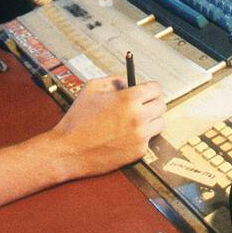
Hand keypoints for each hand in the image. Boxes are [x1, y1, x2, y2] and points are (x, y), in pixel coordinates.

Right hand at [51, 78, 165, 176]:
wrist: (69, 151)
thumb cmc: (78, 118)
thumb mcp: (92, 88)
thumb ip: (114, 80)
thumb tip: (130, 82)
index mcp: (129, 99)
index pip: (156, 89)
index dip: (151, 88)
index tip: (147, 91)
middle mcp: (139, 117)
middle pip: (162, 105)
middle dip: (152, 103)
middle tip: (142, 105)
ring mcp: (141, 136)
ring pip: (159, 123)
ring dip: (150, 120)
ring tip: (134, 120)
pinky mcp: (139, 152)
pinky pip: (148, 139)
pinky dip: (141, 136)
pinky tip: (125, 135)